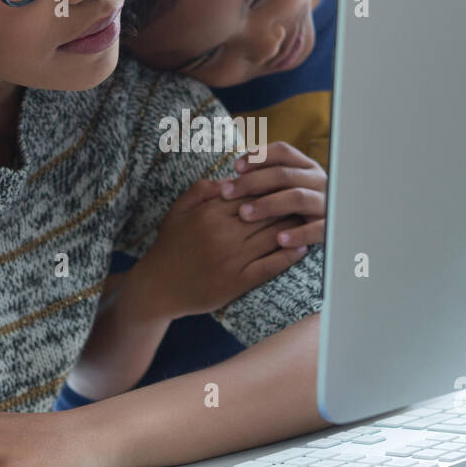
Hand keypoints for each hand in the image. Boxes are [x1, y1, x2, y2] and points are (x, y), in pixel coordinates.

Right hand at [136, 178, 307, 319]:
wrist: (157, 287)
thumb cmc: (169, 246)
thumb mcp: (178, 211)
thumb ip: (201, 190)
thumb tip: (229, 179)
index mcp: (210, 213)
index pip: (251, 194)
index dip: (271, 188)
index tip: (287, 183)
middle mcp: (223, 234)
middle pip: (266, 213)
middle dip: (287, 205)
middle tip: (306, 199)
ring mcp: (231, 259)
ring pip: (272, 237)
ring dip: (293, 228)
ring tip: (308, 220)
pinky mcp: (237, 282)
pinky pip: (269, 266)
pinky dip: (288, 256)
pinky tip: (300, 247)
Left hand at [218, 142, 325, 248]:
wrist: (327, 231)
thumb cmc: (289, 210)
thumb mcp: (278, 190)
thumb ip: (256, 181)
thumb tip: (220, 183)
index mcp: (303, 166)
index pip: (282, 151)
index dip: (258, 156)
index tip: (234, 167)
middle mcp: (316, 180)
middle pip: (284, 174)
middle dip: (253, 182)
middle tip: (227, 192)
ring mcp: (325, 202)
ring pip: (297, 197)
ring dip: (269, 204)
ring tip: (245, 214)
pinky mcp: (330, 227)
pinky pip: (316, 229)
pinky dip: (299, 233)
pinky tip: (279, 240)